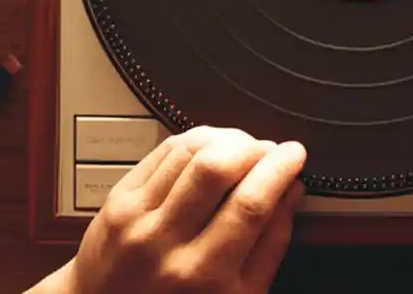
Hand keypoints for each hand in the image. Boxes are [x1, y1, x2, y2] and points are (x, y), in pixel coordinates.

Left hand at [30, 126, 306, 293]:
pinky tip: (211, 148)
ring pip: (188, 151)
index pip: (250, 204)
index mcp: (204, 276)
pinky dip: (194, 140)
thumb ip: (271, 245)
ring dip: (226, 137)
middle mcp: (166, 244)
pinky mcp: (118, 198)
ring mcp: (136, 217)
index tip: (294, 155)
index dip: (279, 169)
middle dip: (252, 146)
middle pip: (215, 168)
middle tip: (267, 150)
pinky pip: (163, 150)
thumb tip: (291, 190)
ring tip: (242, 147)